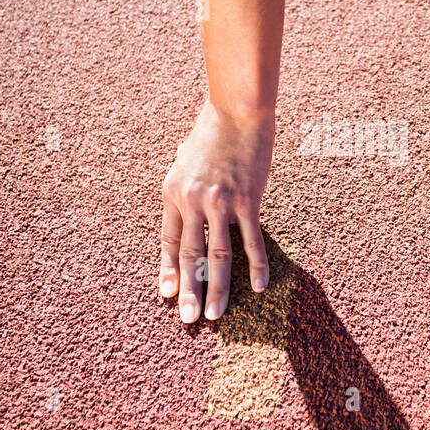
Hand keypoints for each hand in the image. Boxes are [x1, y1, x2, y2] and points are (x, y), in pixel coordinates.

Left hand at [159, 102, 273, 322]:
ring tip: (216, 314)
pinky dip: (257, 266)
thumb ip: (186, 181)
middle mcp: (193, 201)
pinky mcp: (247, 201)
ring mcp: (220, 203)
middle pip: (189, 256)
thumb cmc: (213, 128)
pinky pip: (251, 241)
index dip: (168, 270)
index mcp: (173, 192)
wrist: (237, 109)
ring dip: (217, 289)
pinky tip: (260, 287)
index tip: (168, 295)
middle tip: (189, 320)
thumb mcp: (187, 157)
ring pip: (217, 256)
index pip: (168, 241)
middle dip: (189, 291)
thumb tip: (186, 189)